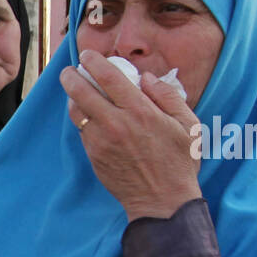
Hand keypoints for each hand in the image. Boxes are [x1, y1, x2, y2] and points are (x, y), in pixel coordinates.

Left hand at [59, 49, 202, 221]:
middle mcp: (116, 124)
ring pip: (76, 112)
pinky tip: (88, 115)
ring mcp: (101, 141)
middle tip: (69, 71)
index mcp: (140, 111)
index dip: (94, 61)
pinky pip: (82, 131)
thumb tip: (147, 77)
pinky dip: (82, 119)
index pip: (108, 77)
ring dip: (72, 98)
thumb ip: (168, 96)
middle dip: (70, 76)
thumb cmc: (179, 162)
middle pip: (81, 92)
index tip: (88, 55)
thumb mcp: (188, 124)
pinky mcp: (94, 156)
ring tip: (76, 91)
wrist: (162, 201)